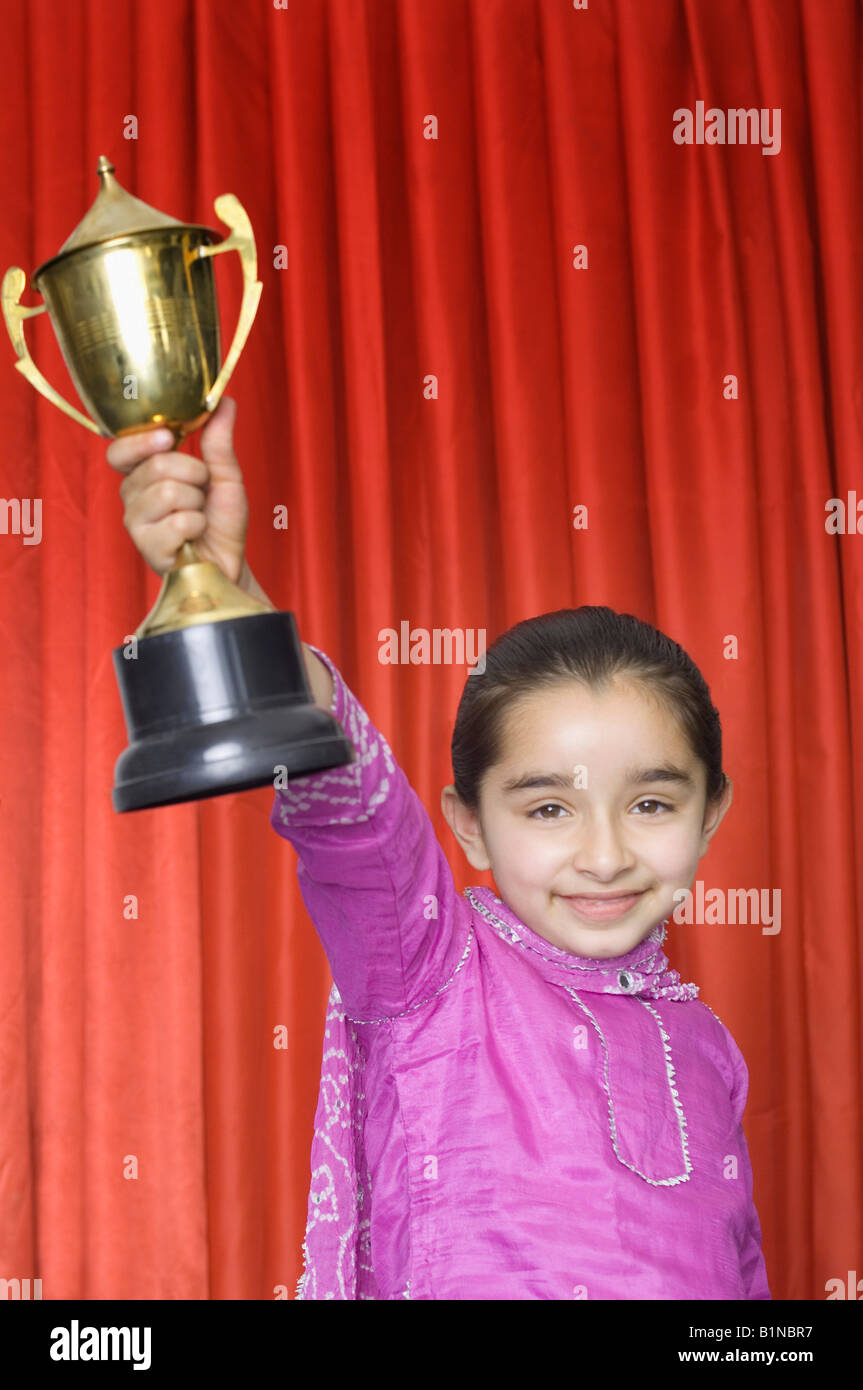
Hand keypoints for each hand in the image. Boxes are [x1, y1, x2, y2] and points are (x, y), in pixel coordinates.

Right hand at [105, 396, 248, 583]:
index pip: (119, 449)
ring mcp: (136, 523)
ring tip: (198, 517)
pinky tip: (195, 537)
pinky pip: (179, 521)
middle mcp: (131, 496)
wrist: (229, 563)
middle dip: (194, 474)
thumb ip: (218, 440)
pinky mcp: (148, 548)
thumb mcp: (224, 475)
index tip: (170, 438)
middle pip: (157, 465)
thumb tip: (225, 400)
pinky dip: (198, 526)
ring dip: (198, 503)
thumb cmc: (220, 521)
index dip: (141, 440)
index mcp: (142, 475)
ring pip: (168, 491)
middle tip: (201, 492)